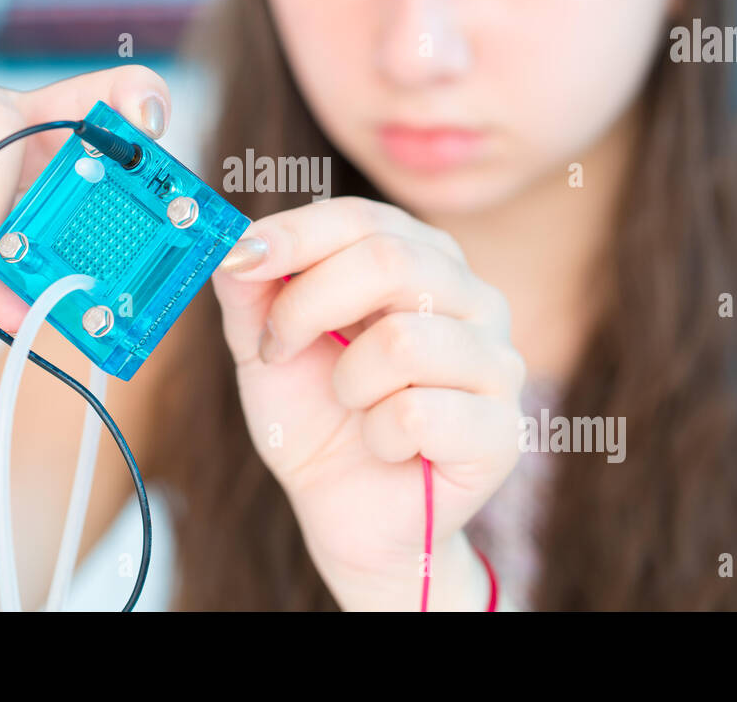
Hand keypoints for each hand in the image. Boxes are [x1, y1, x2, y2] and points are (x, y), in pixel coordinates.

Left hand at [211, 196, 524, 610]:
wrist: (349, 517)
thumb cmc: (319, 421)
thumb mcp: (267, 349)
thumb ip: (251, 293)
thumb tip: (234, 244)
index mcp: (422, 260)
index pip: (362, 219)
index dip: (295, 235)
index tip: (239, 257)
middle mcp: (473, 298)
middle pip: (389, 260)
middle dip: (306, 306)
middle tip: (276, 349)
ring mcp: (498, 362)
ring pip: (404, 339)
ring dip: (347, 383)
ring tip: (351, 405)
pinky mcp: (502, 431)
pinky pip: (419, 412)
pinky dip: (379, 435)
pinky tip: (387, 447)